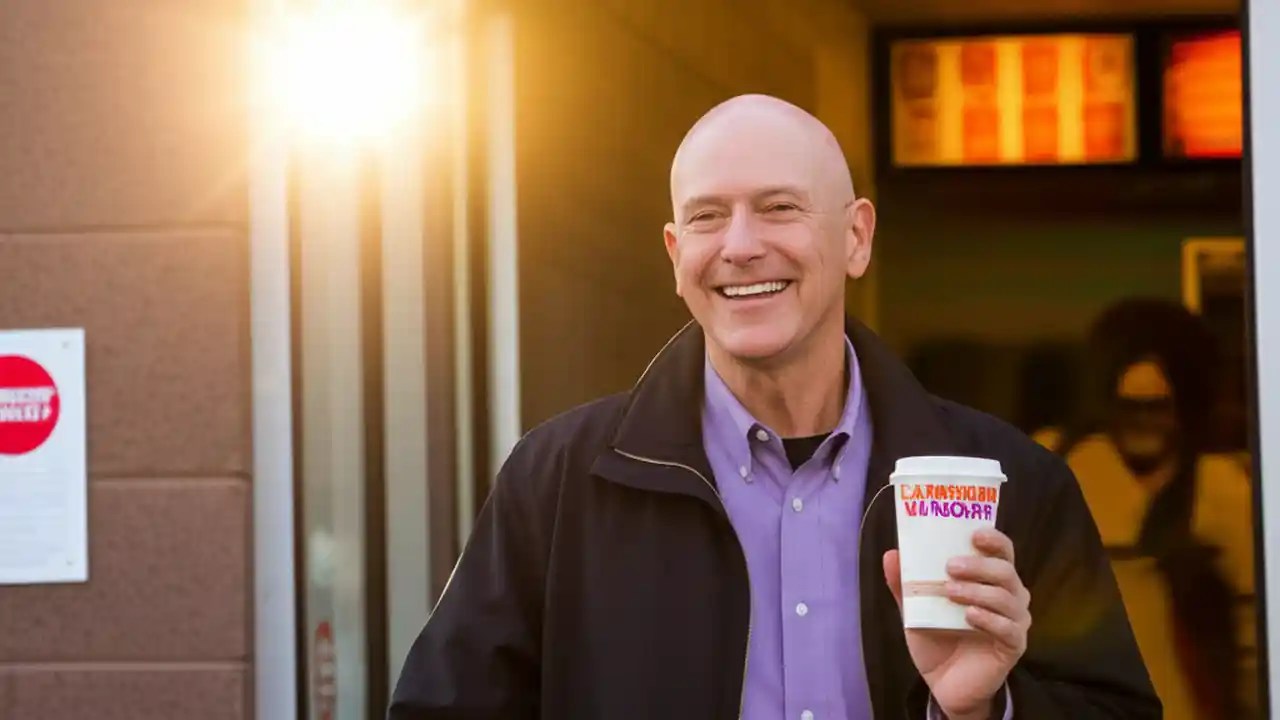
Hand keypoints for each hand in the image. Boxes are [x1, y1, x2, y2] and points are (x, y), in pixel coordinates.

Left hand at [883, 528, 1030, 719]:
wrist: (943, 683)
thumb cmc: (936, 638)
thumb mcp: (915, 608)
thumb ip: (904, 584)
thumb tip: (891, 554)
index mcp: (990, 580)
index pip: (1002, 552)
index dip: (994, 539)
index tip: (974, 534)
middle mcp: (1010, 596)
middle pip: (1005, 571)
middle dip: (978, 565)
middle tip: (950, 566)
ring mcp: (1015, 621)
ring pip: (1007, 597)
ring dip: (978, 591)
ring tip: (950, 592)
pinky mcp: (1013, 646)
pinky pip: (1009, 628)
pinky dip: (989, 619)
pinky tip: (969, 616)